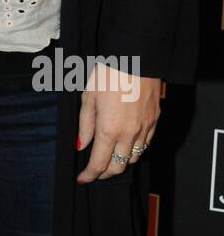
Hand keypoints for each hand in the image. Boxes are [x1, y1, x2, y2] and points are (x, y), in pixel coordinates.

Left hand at [76, 62, 160, 183]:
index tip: (83, 179)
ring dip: (121, 162)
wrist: (136, 57)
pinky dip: (135, 150)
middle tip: (95, 172)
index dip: (89, 175)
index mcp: (108, 130)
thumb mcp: (88, 97)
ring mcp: (144, 128)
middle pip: (119, 166)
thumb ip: (84, 125)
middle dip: (105, 173)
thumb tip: (81, 145)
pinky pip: (146, 144)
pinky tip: (127, 145)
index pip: (99, 163)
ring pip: (134, 157)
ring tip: (110, 158)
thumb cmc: (108, 73)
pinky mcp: (155, 120)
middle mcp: (129, 134)